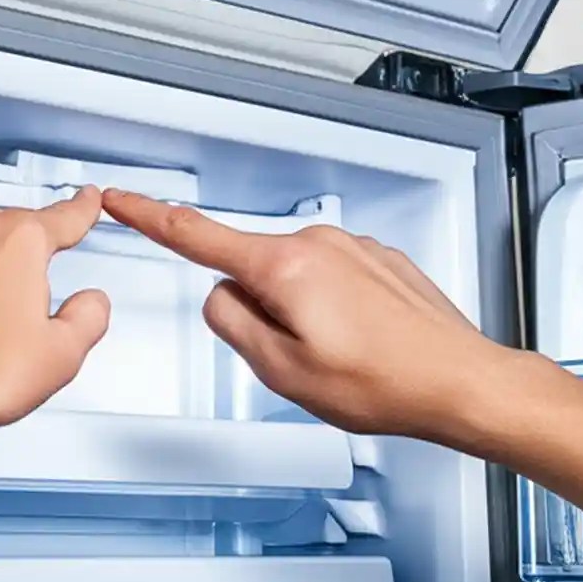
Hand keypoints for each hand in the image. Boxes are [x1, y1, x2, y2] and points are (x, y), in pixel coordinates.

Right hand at [103, 189, 512, 441]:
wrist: (461, 382)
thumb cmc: (383, 383)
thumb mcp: (282, 370)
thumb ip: (231, 323)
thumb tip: (219, 294)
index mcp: (285, 267)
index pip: (197, 236)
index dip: (150, 217)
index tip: (121, 199)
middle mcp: (317, 242)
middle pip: (250, 271)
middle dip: (259, 311)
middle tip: (300, 357)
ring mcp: (351, 246)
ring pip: (292, 278)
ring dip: (300, 312)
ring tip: (342, 354)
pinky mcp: (377, 257)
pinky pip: (329, 279)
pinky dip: (333, 309)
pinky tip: (363, 340)